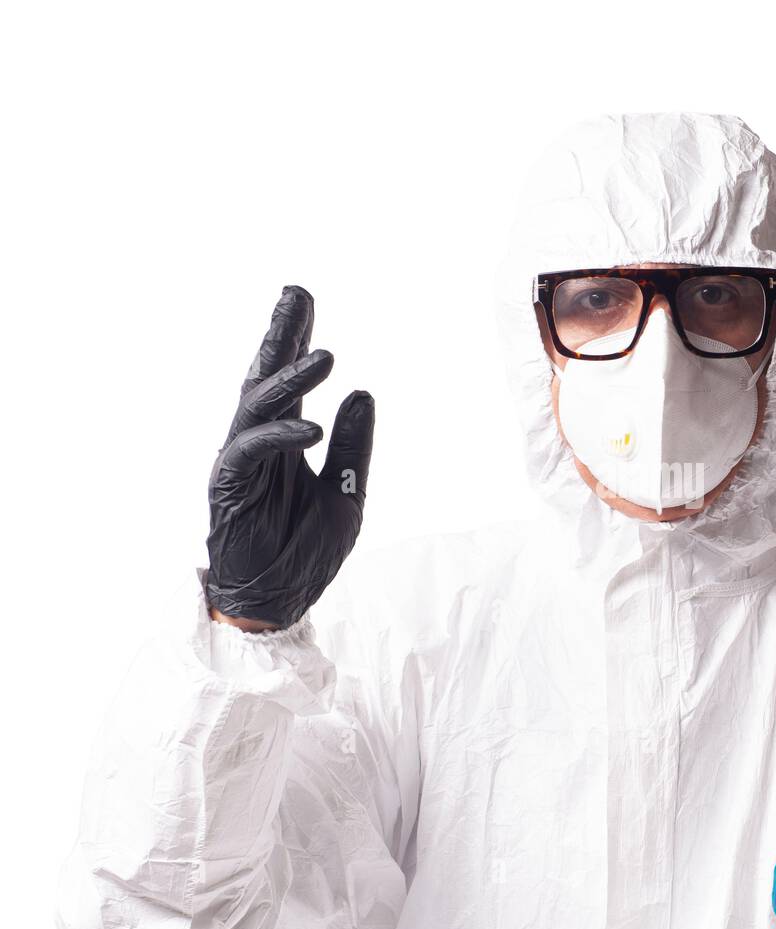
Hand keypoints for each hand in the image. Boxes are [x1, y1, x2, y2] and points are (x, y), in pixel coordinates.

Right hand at [205, 286, 374, 628]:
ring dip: (291, 378)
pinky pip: (252, 451)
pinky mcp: (229, 488)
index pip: (290, 382)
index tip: (304, 301)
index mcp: (284, 440)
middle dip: (282, 335)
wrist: (278, 602)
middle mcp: (258, 443)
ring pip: (258, 406)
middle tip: (296, 293)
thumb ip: (352, 446)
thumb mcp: (346, 493)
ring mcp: (240, 463)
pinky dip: (281, 435)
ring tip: (326, 353)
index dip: (296, 341)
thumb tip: (361, 394)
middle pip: (266, 377)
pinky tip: (312, 426)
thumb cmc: (305, 550)